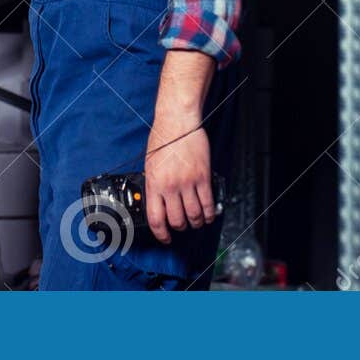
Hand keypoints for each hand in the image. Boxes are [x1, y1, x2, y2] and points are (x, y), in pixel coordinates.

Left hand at [143, 114, 214, 243]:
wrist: (178, 121)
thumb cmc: (162, 138)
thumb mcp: (150, 163)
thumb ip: (154, 183)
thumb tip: (157, 200)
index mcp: (154, 183)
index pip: (155, 219)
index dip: (161, 234)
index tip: (165, 237)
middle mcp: (170, 186)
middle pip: (177, 220)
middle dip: (180, 228)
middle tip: (182, 226)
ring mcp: (187, 182)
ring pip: (194, 215)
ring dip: (196, 223)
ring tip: (196, 221)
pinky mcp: (202, 177)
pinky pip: (208, 203)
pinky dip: (209, 214)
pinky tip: (208, 215)